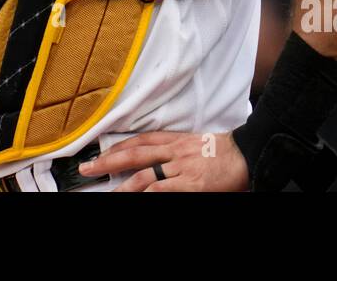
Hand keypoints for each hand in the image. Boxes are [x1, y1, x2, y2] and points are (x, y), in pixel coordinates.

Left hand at [78, 131, 249, 191]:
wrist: (249, 153)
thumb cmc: (225, 151)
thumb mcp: (196, 144)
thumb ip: (175, 152)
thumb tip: (157, 161)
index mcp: (176, 140)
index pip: (141, 140)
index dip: (118, 146)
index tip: (101, 151)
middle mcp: (174, 151)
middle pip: (134, 153)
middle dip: (108, 160)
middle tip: (87, 168)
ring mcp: (181, 167)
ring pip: (145, 174)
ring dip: (123, 185)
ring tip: (107, 192)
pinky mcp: (191, 183)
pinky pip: (163, 188)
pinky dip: (148, 192)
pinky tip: (136, 196)